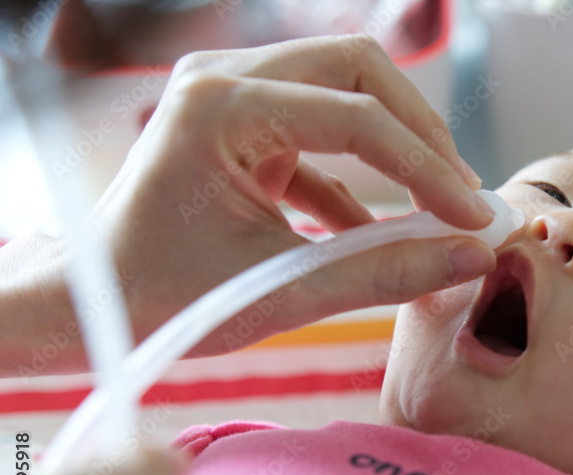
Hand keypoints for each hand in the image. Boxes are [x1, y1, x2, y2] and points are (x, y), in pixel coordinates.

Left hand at [8, 35, 496, 366]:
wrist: (95, 304)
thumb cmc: (166, 299)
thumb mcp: (283, 293)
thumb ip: (384, 274)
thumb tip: (472, 257)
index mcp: (221, 110)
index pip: (357, 120)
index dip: (428, 170)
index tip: (473, 218)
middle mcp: (224, 80)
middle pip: (359, 70)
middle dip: (421, 132)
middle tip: (461, 193)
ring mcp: (231, 93)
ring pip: (345, 88)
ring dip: (397, 144)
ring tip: (438, 203)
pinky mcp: (242, 122)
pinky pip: (321, 130)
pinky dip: (358, 176)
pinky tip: (382, 227)